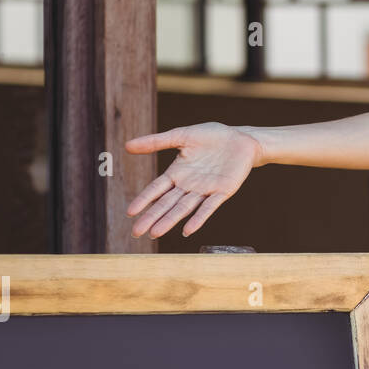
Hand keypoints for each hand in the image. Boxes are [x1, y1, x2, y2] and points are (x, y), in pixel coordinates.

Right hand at [124, 122, 262, 238]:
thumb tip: (127, 145)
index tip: (130, 212)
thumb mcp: (182, 136)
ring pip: (184, 208)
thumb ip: (156, 142)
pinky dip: (198, 218)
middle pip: (167, 204)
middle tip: (137, 232)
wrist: (242, 138)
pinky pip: (209, 207)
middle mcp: (189, 185)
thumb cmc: (212, 136)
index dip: (144, 200)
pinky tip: (188, 229)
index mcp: (177, 172)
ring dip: (170, 220)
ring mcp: (205, 189)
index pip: (156, 189)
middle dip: (152, 217)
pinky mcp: (222, 191)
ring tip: (156, 233)